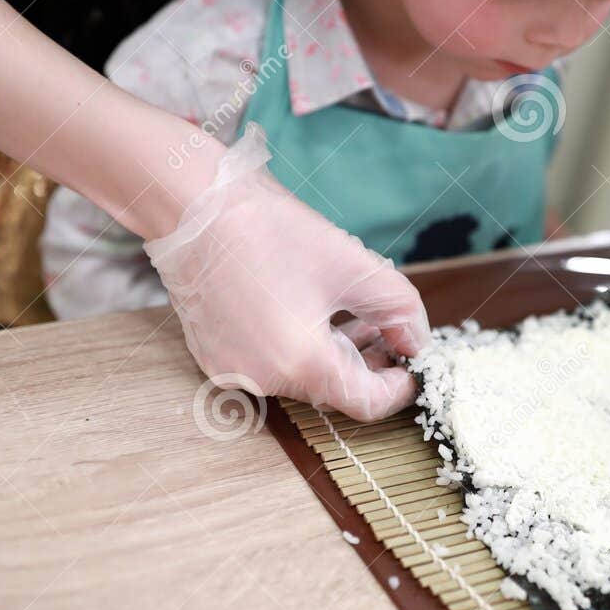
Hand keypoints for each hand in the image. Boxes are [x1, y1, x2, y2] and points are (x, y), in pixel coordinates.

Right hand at [144, 125, 429, 420]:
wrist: (193, 204)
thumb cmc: (270, 229)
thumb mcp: (354, 264)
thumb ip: (399, 308)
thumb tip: (416, 341)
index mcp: (301, 364)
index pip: (367, 404)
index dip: (398, 386)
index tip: (412, 360)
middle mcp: (263, 380)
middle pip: (332, 390)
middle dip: (367, 363)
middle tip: (387, 328)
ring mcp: (232, 370)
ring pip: (300, 376)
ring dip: (333, 353)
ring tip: (352, 314)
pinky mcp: (213, 354)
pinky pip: (268, 363)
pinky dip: (295, 346)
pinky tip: (304, 307)